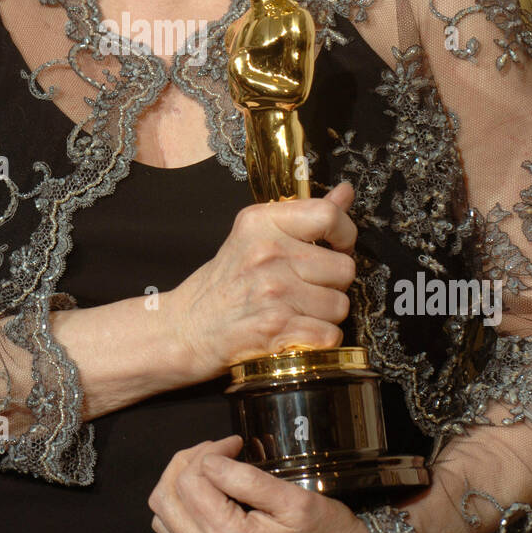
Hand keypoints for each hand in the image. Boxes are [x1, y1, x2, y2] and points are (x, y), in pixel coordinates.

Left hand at [149, 435, 384, 532]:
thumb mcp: (293, 499)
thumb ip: (245, 479)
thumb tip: (210, 460)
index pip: (189, 480)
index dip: (209, 451)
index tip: (236, 442)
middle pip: (165, 497)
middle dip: (186, 462)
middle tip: (219, 449)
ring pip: (163, 516)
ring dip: (179, 483)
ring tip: (211, 467)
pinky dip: (182, 506)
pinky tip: (209, 492)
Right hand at [164, 180, 357, 382]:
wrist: (185, 328)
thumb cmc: (224, 283)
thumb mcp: (255, 236)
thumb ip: (304, 214)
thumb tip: (346, 193)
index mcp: (262, 222)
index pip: (329, 215)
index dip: (345, 235)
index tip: (336, 247)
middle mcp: (269, 253)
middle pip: (344, 268)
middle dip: (332, 284)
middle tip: (304, 288)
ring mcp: (273, 291)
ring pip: (340, 305)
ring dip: (325, 315)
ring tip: (296, 311)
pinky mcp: (277, 328)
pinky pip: (330, 334)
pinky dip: (319, 340)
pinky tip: (296, 332)